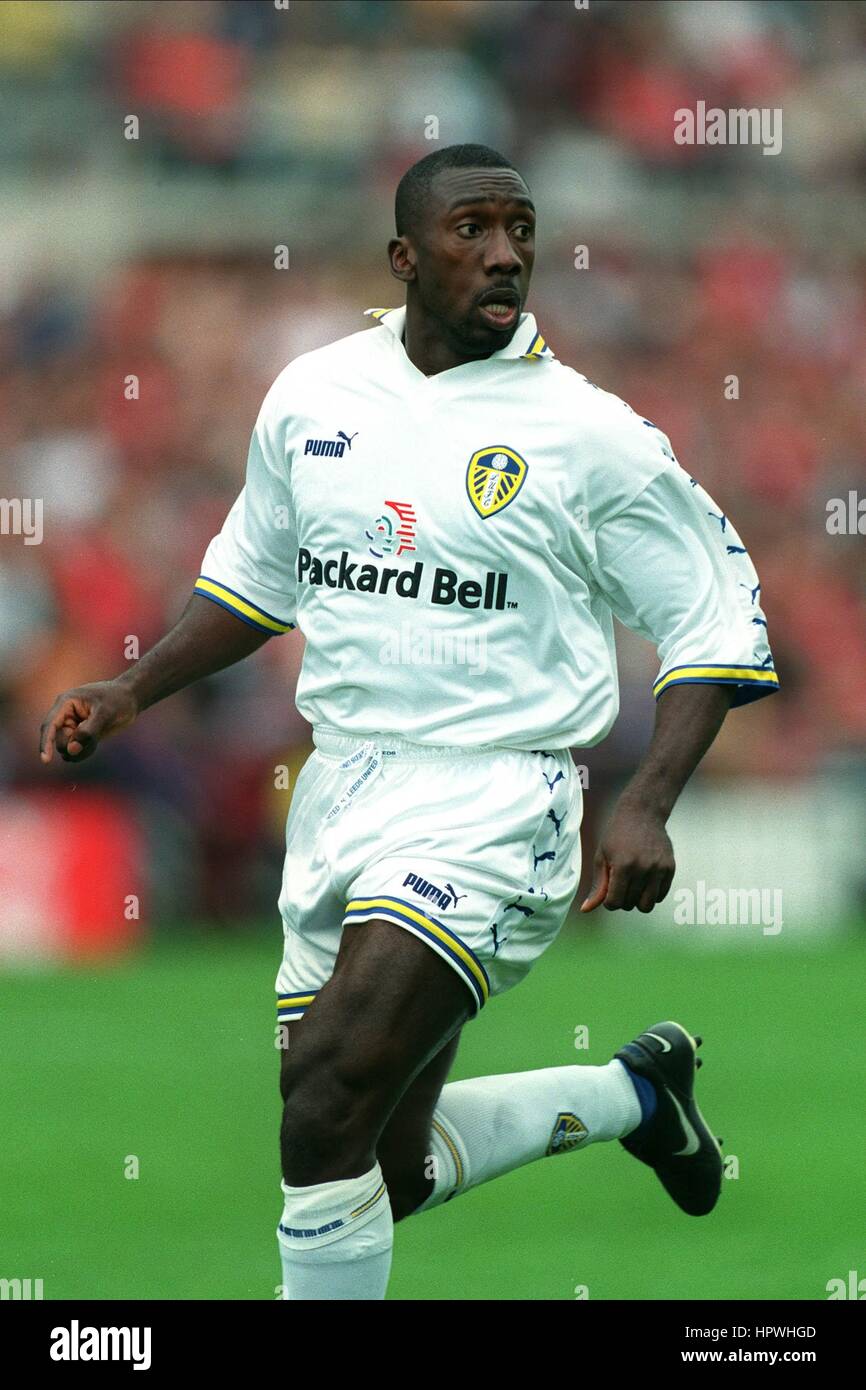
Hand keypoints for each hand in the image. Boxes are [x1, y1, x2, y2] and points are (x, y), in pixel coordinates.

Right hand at [39, 680, 138, 763]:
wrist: (130, 698)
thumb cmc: (118, 700)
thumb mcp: (106, 714)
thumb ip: (88, 732)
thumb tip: (71, 749)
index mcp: (66, 703)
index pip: (49, 726)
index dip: (45, 743)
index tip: (45, 761)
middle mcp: (65, 715)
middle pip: (60, 741)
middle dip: (74, 747)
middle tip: (94, 740)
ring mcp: (72, 726)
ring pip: (68, 749)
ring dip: (82, 751)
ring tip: (97, 738)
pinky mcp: (80, 734)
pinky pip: (77, 751)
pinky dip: (86, 751)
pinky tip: (96, 742)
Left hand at [580, 797, 674, 913]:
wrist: (642, 813)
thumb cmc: (616, 834)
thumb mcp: (601, 857)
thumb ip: (598, 886)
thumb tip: (586, 910)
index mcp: (623, 866)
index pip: (615, 903)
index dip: (608, 901)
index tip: (608, 890)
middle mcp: (643, 868)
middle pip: (630, 905)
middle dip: (622, 899)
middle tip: (620, 882)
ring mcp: (659, 869)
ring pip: (647, 905)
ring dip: (637, 900)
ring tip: (632, 885)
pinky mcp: (670, 868)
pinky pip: (660, 896)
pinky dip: (651, 894)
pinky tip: (644, 880)